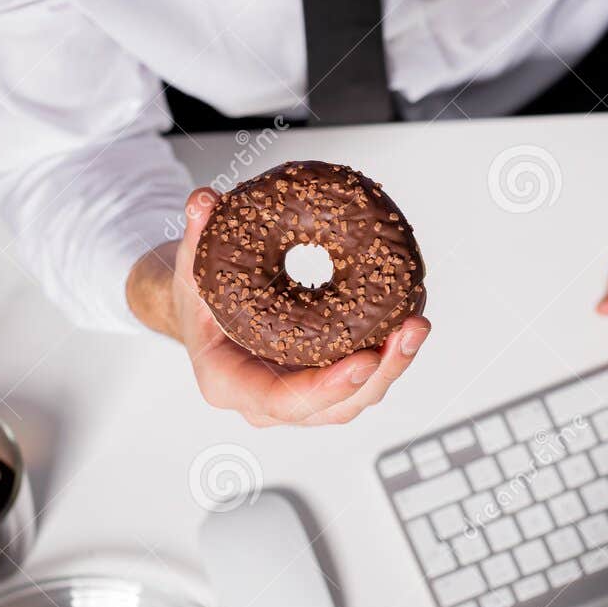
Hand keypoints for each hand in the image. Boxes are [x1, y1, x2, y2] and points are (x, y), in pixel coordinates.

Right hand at [127, 187, 430, 426]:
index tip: (363, 361)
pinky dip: (389, 355)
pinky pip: (362, 380)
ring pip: (355, 398)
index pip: (282, 400)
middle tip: (409, 333)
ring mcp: (298, 398)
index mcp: (228, 383)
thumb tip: (204, 200)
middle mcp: (266, 402)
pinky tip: (411, 320)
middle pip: (333, 406)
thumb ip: (196, 236)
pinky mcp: (322, 384)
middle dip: (378, 374)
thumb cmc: (198, 298)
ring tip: (417, 325)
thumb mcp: (190, 265)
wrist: (205, 314)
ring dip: (393, 365)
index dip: (326, 388)